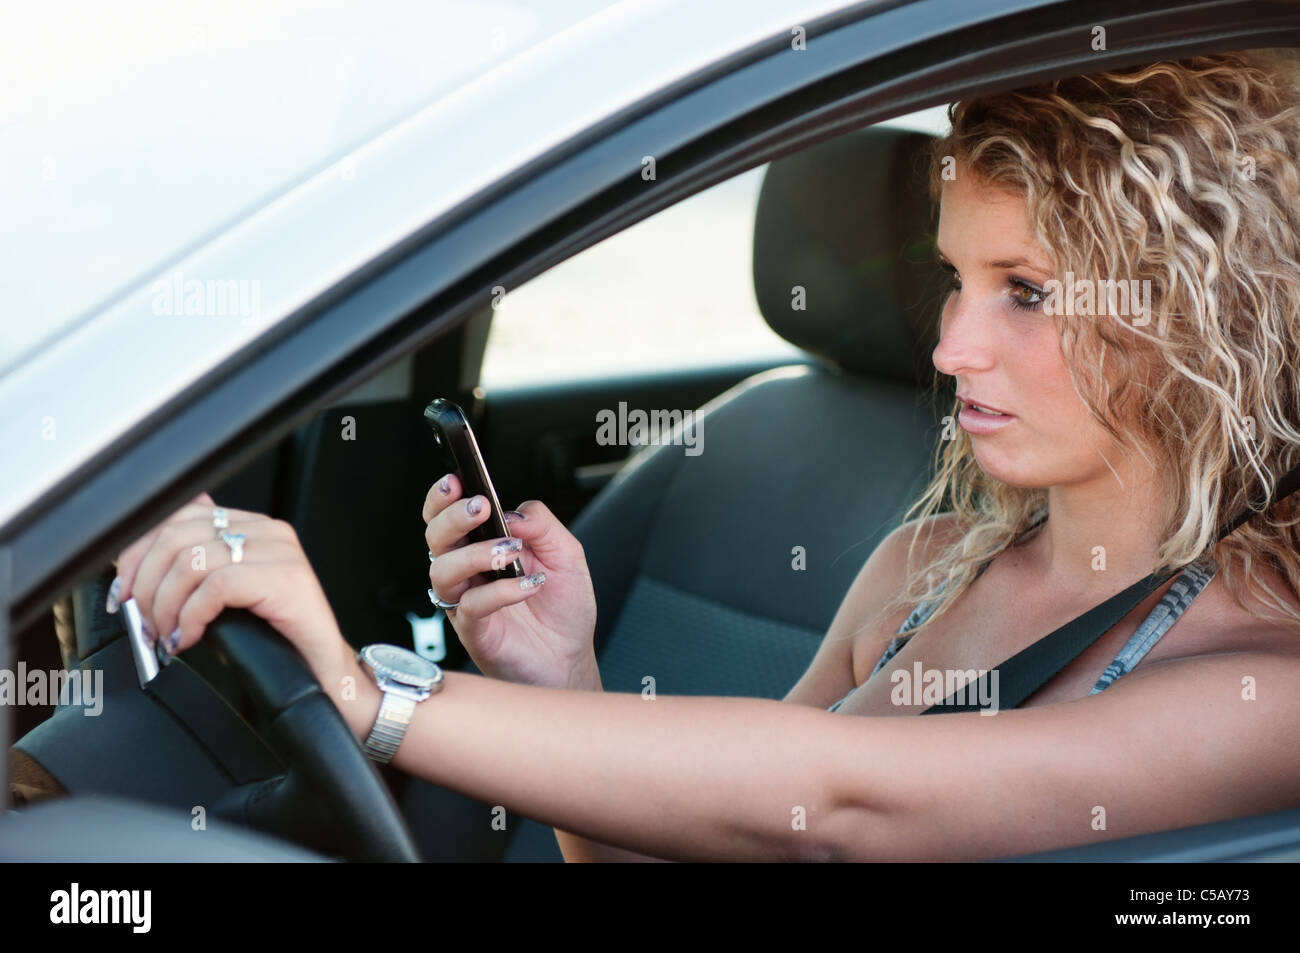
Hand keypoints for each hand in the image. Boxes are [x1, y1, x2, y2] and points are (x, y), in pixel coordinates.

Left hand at [108, 492, 358, 693]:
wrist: (323, 670)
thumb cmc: (277, 637)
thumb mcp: (231, 594)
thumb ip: (201, 564)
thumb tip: (152, 547)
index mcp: (253, 526)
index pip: (179, 517)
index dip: (138, 555)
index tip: (123, 594)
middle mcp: (268, 531)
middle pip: (178, 537)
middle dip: (145, 585)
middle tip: (141, 622)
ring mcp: (280, 553)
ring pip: (192, 562)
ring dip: (165, 606)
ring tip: (166, 635)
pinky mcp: (286, 580)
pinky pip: (217, 588)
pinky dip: (191, 617)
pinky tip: (190, 638)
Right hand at [422, 474, 598, 688]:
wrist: (570, 656)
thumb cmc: (562, 607)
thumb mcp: (565, 554)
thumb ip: (542, 525)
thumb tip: (513, 512)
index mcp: (481, 546)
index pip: (447, 516)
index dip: (443, 498)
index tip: (456, 481)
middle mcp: (467, 572)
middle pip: (436, 537)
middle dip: (453, 517)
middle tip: (481, 508)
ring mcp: (466, 601)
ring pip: (442, 570)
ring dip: (476, 553)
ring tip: (510, 551)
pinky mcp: (473, 630)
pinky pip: (471, 605)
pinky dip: (500, 591)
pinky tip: (528, 585)